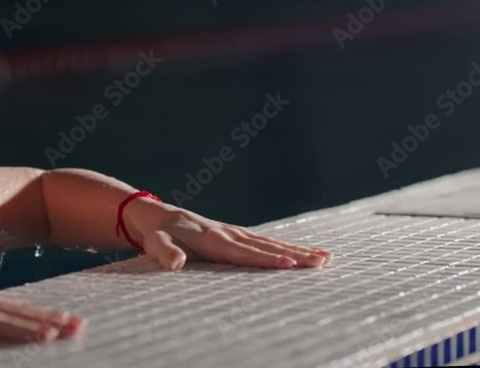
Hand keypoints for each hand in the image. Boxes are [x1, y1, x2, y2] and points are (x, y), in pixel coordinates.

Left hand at [122, 198, 332, 269]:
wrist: (154, 215)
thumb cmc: (155, 234)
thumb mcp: (155, 244)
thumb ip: (165, 254)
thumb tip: (176, 263)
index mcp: (212, 240)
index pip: (244, 252)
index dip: (267, 259)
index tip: (290, 264)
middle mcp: (228, 234)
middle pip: (266, 246)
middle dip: (295, 255)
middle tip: (323, 262)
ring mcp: (233, 232)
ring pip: (270, 242)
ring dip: (298, 250)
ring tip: (326, 258)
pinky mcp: (234, 234)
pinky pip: (264, 241)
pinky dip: (284, 247)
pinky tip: (302, 253)